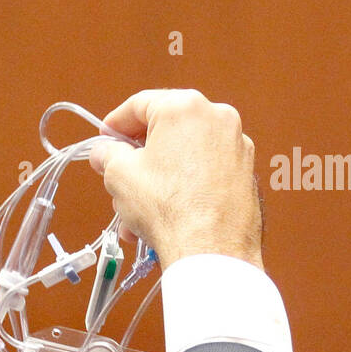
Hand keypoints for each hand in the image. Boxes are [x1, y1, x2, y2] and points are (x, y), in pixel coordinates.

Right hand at [85, 89, 262, 271]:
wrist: (211, 248)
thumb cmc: (170, 208)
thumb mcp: (120, 175)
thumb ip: (108, 155)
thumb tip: (105, 152)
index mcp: (185, 107)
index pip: (140, 104)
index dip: (116, 122)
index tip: (105, 137)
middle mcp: (217, 118)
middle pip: (165, 131)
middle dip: (138, 157)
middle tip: (118, 173)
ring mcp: (236, 145)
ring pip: (184, 155)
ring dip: (157, 178)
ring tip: (137, 210)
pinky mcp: (245, 172)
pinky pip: (204, 172)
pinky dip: (183, 186)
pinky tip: (164, 214)